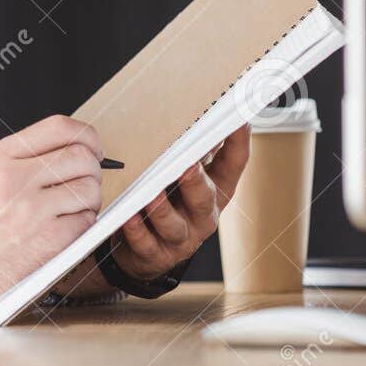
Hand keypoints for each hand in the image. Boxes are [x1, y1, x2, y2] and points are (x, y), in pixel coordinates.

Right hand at [0, 114, 107, 319]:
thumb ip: (27, 158)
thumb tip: (74, 149)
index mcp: (0, 157)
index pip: (59, 127)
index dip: (85, 136)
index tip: (92, 148)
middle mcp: (15, 178)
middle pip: (82, 156)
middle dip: (91, 171)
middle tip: (81, 184)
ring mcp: (33, 208)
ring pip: (90, 189)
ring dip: (88, 201)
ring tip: (68, 211)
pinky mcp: (50, 238)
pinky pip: (88, 220)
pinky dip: (82, 226)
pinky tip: (61, 231)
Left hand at [50, 124, 250, 293]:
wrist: (147, 254)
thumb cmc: (170, 205)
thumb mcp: (189, 179)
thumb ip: (198, 151)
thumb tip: (204, 110)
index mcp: (216, 192)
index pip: (234, 165)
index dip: (238, 143)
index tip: (237, 119)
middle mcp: (203, 216)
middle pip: (205, 197)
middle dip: (196, 181)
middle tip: (187, 165)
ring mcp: (180, 239)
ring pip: (173, 224)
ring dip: (162, 208)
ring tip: (151, 194)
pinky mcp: (154, 255)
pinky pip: (144, 243)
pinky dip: (135, 230)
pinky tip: (127, 217)